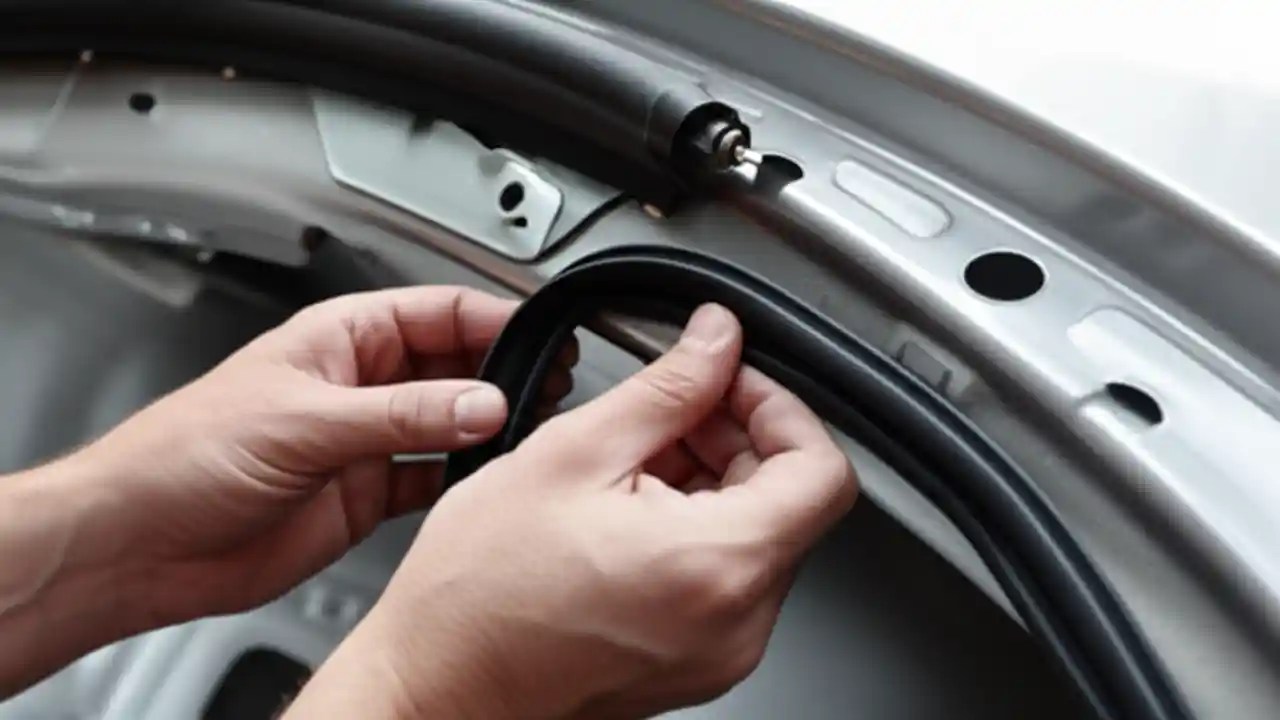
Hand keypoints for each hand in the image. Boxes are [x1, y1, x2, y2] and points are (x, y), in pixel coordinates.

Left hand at [74, 286, 572, 624]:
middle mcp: (361, 385)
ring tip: (532, 429)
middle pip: (455, 364)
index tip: (541, 337)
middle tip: (550, 384)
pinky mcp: (367, 496)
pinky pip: (434, 477)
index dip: (493, 320)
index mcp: (342, 339)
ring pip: (451, 421)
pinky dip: (465, 477)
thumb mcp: (305, 420)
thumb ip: (403, 415)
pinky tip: (488, 476)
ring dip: (491, 425)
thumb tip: (483, 403)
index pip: (437, 312)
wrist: (140, 543)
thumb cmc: (183, 456)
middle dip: (503, 371)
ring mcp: (367, 441)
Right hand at [290, 304, 857, 719]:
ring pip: (758, 538)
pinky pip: (727, 580)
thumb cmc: (480, 594)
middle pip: (792, 502)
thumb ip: (666, 388)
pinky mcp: (696, 664)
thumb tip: (717, 341)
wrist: (439, 684)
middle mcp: (736, 622)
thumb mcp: (572, 453)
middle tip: (670, 412)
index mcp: (716, 564)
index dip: (781, 408)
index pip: (823, 470)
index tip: (733, 382)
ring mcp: (720, 652)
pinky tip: (629, 509)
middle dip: (738, 438)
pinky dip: (696, 530)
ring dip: (713, 482)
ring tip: (631, 464)